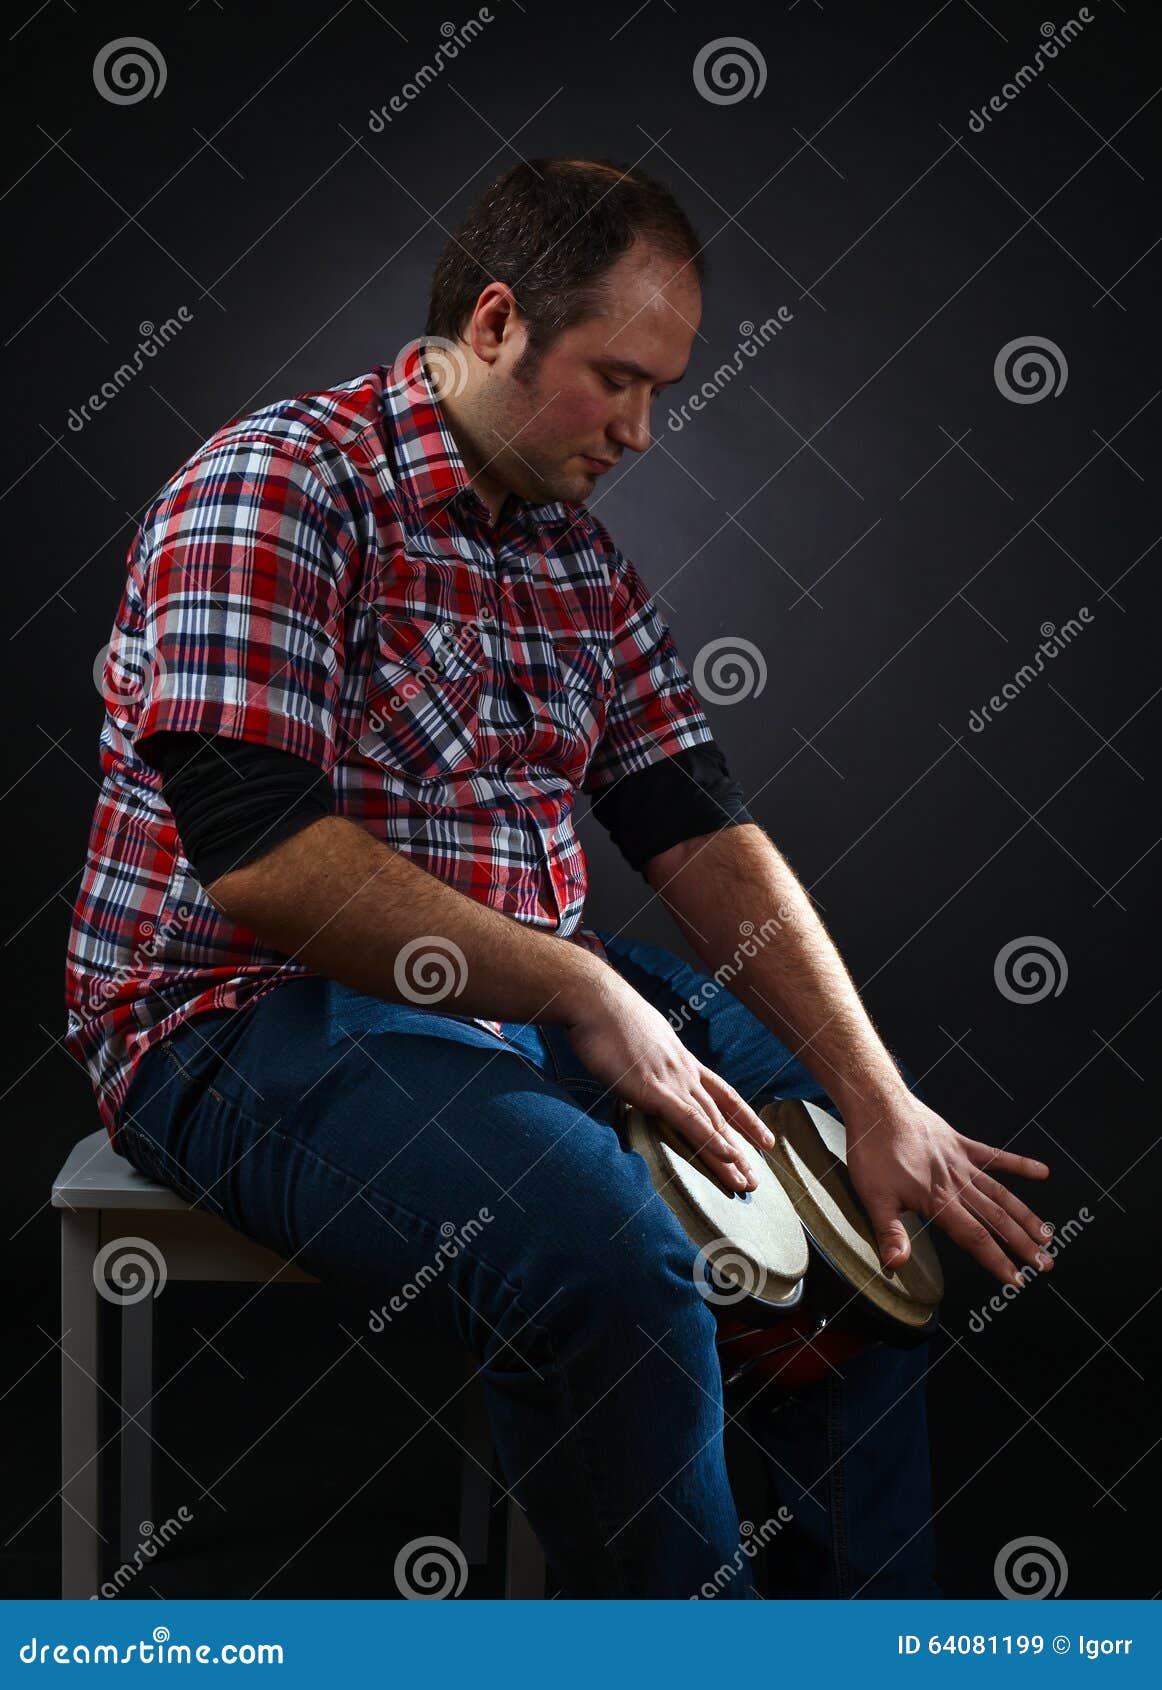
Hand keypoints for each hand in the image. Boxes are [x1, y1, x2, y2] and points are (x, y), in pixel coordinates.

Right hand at [563, 970, 774, 1193]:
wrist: (596, 1000)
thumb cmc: (607, 1016)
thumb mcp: (637, 1038)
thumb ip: (647, 1059)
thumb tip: (642, 1068)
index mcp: (681, 1060)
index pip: (722, 1094)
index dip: (744, 1118)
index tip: (763, 1137)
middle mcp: (684, 1072)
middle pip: (721, 1116)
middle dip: (740, 1149)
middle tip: (754, 1180)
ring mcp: (672, 1080)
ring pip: (711, 1124)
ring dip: (731, 1156)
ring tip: (747, 1184)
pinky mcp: (655, 1090)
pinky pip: (690, 1121)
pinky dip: (711, 1141)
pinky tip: (728, 1158)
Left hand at [843, 1092, 1052, 1287]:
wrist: (877, 1104)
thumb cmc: (871, 1150)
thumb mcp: (873, 1197)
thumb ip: (889, 1233)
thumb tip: (897, 1265)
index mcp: (938, 1200)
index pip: (975, 1238)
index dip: (997, 1261)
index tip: (1017, 1281)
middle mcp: (956, 1182)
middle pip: (996, 1219)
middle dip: (1023, 1245)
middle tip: (1045, 1265)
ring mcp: (961, 1161)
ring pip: (1001, 1193)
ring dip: (1026, 1216)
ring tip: (1047, 1236)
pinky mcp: (960, 1143)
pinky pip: (995, 1156)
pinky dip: (1019, 1164)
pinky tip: (1043, 1171)